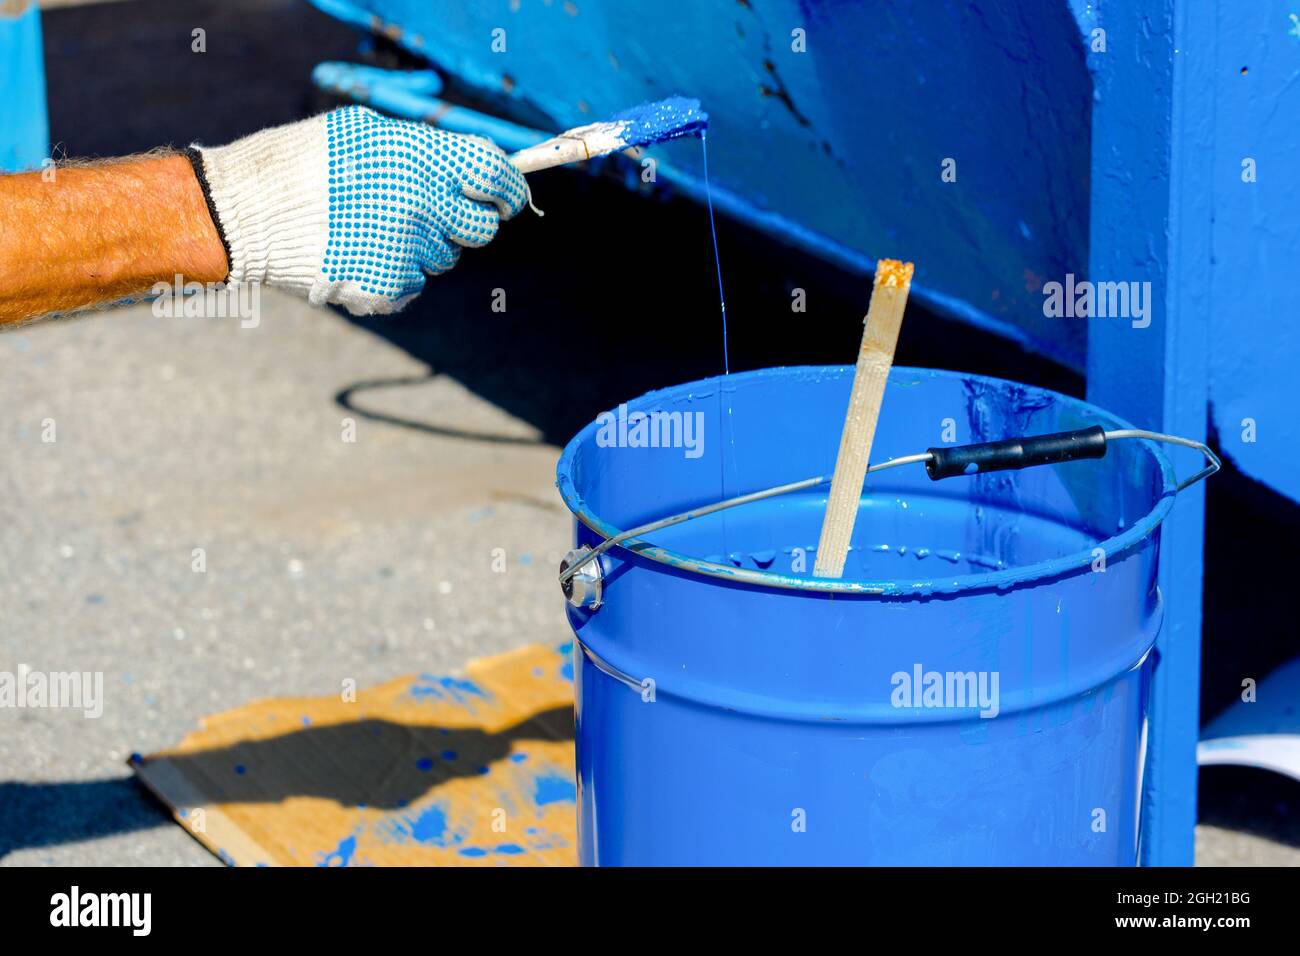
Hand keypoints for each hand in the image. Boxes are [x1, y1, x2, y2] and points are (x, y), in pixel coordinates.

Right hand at [192, 105, 529, 314]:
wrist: (243, 214)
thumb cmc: (299, 164)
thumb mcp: (361, 131)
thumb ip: (422, 147)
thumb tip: (478, 163)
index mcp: (417, 156)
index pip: (494, 175)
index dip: (509, 189)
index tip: (508, 198)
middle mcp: (421, 202)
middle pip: (481, 228)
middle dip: (465, 222)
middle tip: (430, 215)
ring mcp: (407, 248)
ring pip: (444, 257)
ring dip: (420, 247)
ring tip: (368, 229)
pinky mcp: (390, 286)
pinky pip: (414, 284)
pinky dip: (393, 274)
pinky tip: (356, 255)